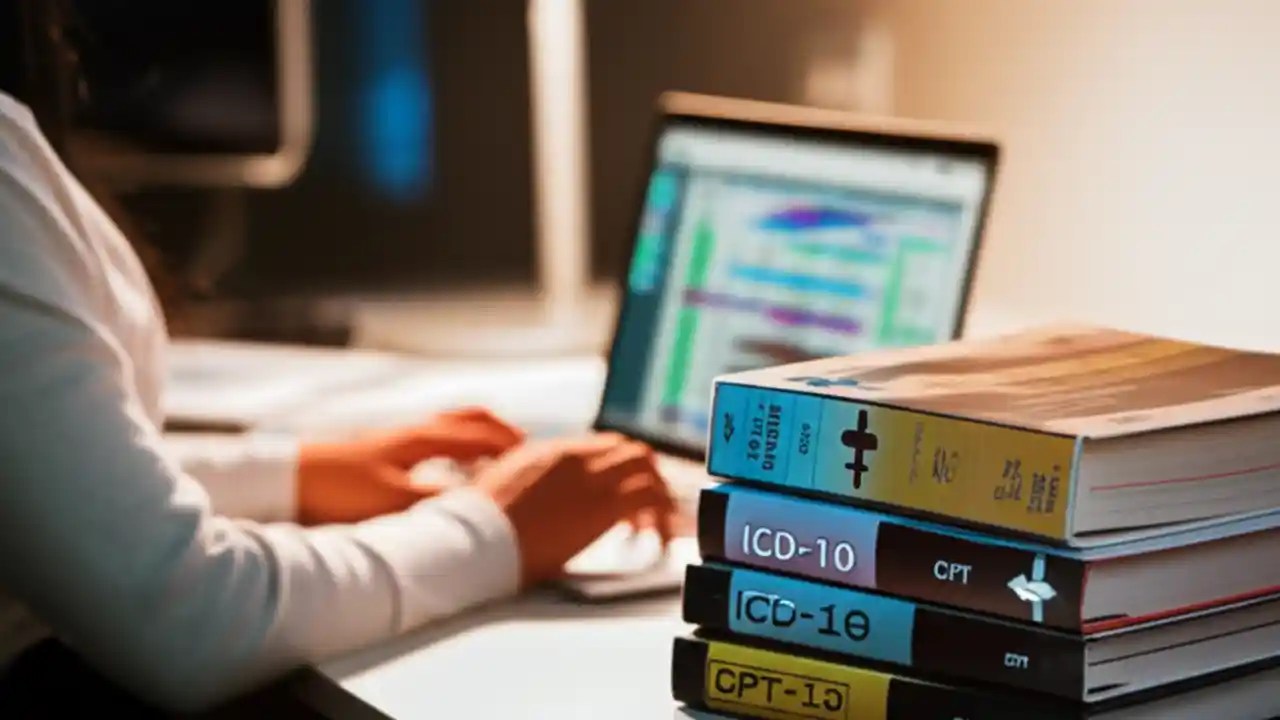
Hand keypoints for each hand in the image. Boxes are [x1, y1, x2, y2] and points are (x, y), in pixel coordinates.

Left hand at [297, 407, 523, 524]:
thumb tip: (476, 506)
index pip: (480, 433)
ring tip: (489, 454)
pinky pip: (427, 438)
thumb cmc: (338, 489)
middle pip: (466, 418)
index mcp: (422, 438)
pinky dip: (449, 447)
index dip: (510, 443)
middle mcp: (412, 431)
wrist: (288, 479)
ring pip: (446, 426)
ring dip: (473, 436)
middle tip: (521, 445)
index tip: (535, 454)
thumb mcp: (393, 501)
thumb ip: (437, 503)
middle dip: (497, 429)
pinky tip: (441, 470)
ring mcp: (393, 438)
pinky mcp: (376, 450)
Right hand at [472, 432, 675, 587]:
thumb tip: (537, 487)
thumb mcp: (504, 484)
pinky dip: (661, 517)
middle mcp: (577, 458)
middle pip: (632, 451)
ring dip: (658, 495)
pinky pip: (650, 498)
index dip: (623, 469)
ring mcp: (592, 479)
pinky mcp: (603, 507)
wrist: (479, 538)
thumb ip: (530, 478)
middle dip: (647, 477)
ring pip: (646, 466)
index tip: (625, 491)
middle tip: (648, 508)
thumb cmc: (481, 522)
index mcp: (553, 452)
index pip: (606, 446)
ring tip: (654, 526)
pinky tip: (655, 539)